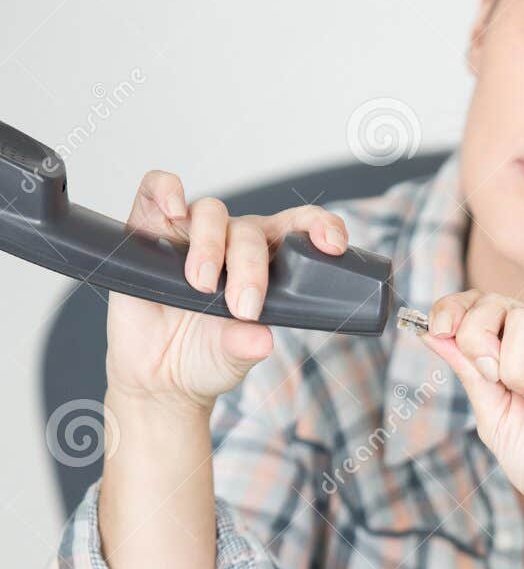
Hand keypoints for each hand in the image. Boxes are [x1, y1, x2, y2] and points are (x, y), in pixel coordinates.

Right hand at [104, 170, 350, 411]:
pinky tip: (174, 210)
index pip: (298, 228)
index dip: (319, 226)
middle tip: (243, 308)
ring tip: (201, 286)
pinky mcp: (148, 231)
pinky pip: (156, 191)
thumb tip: (262, 340)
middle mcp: (230, 242)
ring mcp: (189, 236)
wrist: (158, 377)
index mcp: (265, 263)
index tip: (331, 246)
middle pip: (249, 231)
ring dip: (210, 245)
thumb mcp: (232, 359)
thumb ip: (246, 347)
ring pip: (209, 212)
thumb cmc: (206, 360)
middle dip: (250, 268)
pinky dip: (165, 191)